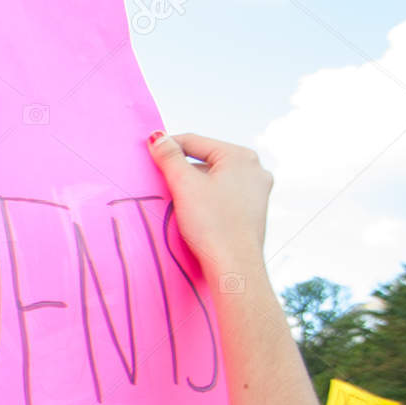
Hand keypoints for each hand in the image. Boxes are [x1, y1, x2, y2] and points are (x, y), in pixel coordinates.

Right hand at [147, 132, 271, 280]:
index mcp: (241, 156)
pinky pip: (224, 196)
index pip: (194, 141)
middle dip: (182, 169)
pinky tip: (195, 212)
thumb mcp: (184, 185)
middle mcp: (255, 169)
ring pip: (215, 179)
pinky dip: (207, 199)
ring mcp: (257, 191)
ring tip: (177, 200)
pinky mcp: (253, 211)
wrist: (234, 266)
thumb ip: (169, 156)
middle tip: (161, 181)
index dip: (167, 147)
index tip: (148, 155)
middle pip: (206, 160)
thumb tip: (158, 137)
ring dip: (194, 185)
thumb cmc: (212, 225)